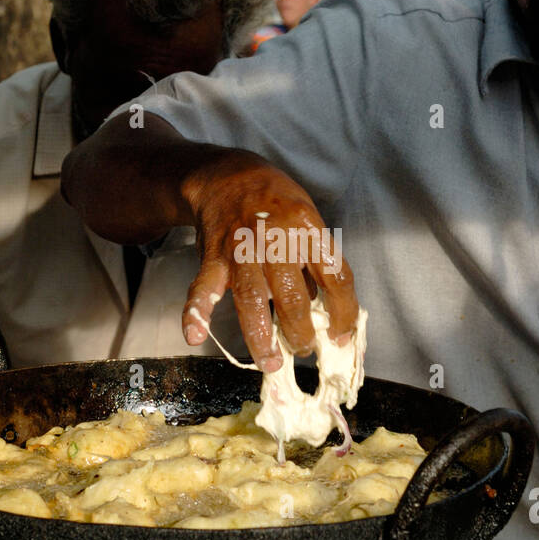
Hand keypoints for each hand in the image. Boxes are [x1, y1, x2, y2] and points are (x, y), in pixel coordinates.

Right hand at [181, 157, 357, 371]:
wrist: (227, 177)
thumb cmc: (276, 204)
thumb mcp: (307, 219)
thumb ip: (315, 261)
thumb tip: (328, 312)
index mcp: (308, 228)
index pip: (335, 277)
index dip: (343, 312)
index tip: (341, 337)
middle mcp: (277, 237)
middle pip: (293, 294)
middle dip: (300, 331)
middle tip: (303, 349)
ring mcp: (242, 247)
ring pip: (252, 298)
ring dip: (261, 336)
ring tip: (271, 362)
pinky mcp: (213, 256)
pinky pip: (203, 287)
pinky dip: (196, 312)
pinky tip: (194, 336)